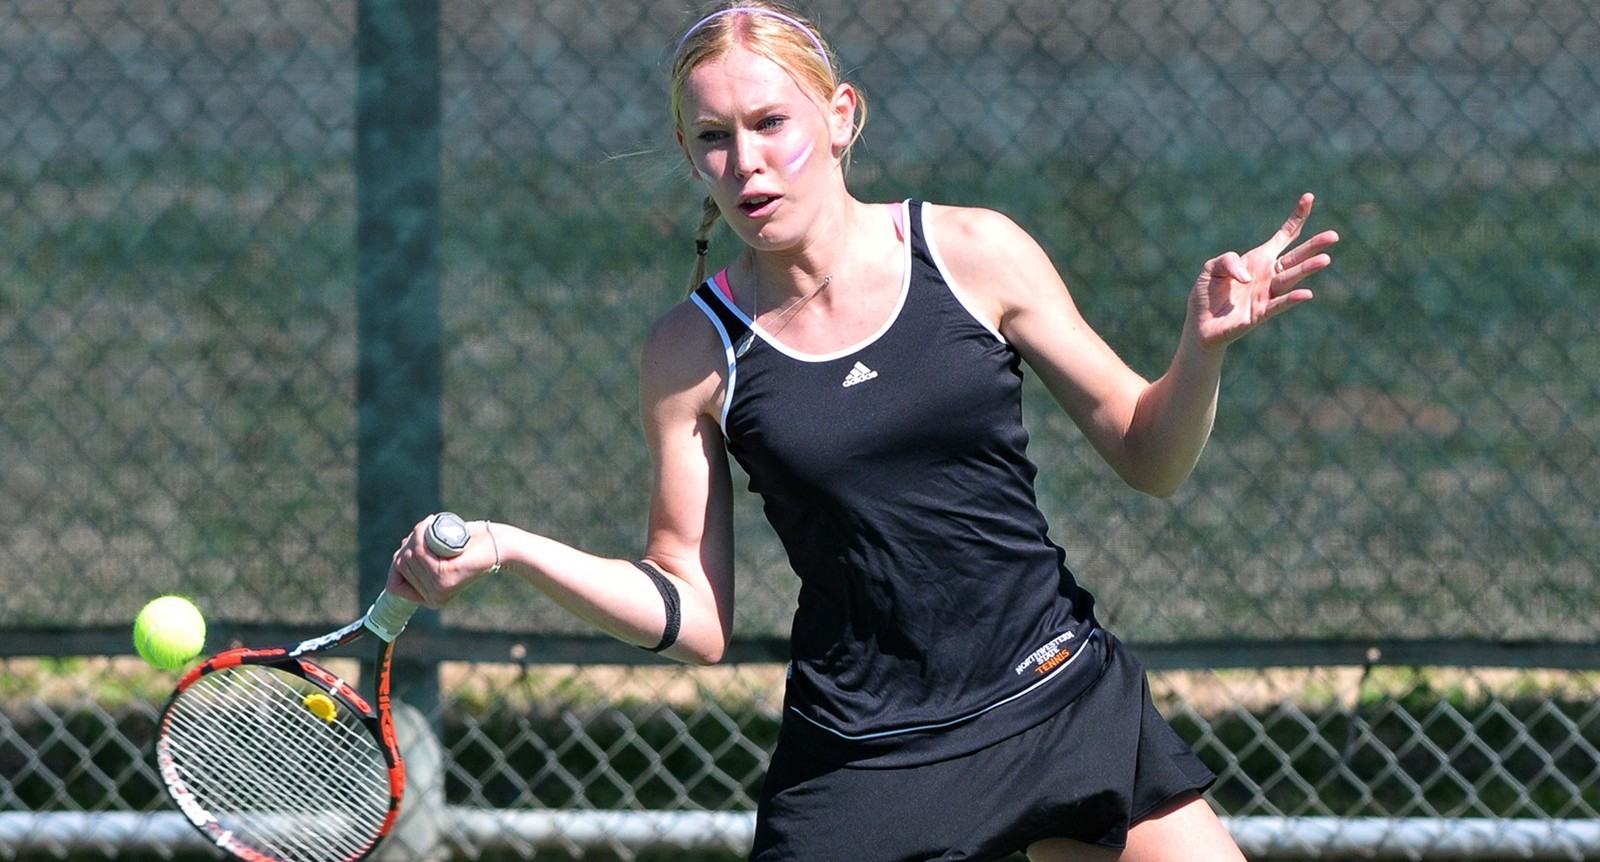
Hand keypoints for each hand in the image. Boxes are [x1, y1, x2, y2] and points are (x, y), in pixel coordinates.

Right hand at [386, 514, 497, 607]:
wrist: (497, 546)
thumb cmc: (468, 547)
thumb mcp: (438, 557)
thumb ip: (420, 561)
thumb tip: (400, 554)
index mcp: (430, 599)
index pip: (393, 584)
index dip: (399, 561)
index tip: (413, 544)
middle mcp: (432, 599)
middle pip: (401, 566)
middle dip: (408, 543)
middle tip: (426, 529)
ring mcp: (437, 589)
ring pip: (408, 556)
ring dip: (415, 535)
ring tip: (430, 525)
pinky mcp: (444, 577)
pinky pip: (419, 552)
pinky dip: (421, 534)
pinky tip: (430, 524)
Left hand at [1189, 192, 1338, 350]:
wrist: (1200, 325)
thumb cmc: (1207, 295)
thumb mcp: (1211, 268)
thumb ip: (1227, 261)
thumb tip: (1249, 276)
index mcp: (1260, 259)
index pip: (1285, 236)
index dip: (1297, 218)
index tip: (1309, 197)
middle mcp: (1269, 276)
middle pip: (1296, 257)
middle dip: (1314, 246)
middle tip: (1333, 236)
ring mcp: (1267, 294)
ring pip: (1291, 279)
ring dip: (1307, 269)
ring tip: (1325, 259)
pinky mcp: (1260, 313)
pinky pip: (1279, 304)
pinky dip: (1292, 299)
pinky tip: (1306, 294)